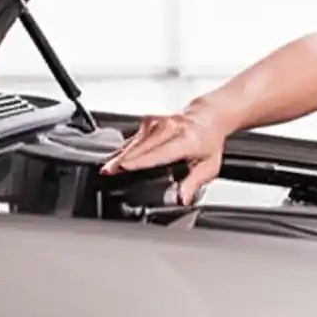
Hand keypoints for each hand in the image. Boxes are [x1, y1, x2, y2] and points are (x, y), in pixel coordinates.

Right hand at [99, 104, 228, 204]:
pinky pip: (131, 138)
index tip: (124, 168)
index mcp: (185, 139)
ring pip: (132, 141)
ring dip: (119, 155)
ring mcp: (157, 123)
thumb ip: (194, 183)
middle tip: (107, 173)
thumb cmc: (208, 141)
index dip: (140, 160)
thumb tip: (182, 198)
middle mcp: (169, 128)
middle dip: (122, 160)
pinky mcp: (147, 122)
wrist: (207, 117)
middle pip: (140, 146)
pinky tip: (116, 160)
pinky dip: (123, 149)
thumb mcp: (209, 166)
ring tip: (108, 169)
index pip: (158, 151)